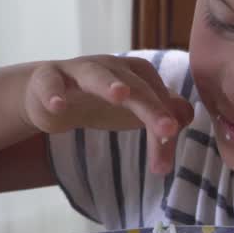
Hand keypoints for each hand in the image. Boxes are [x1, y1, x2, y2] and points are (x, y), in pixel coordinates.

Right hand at [23, 56, 194, 172]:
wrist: (50, 94)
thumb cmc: (100, 102)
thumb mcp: (134, 112)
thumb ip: (161, 115)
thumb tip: (185, 118)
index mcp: (136, 74)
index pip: (159, 101)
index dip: (164, 129)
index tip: (164, 165)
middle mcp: (111, 67)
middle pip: (137, 87)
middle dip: (152, 108)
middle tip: (169, 130)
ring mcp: (79, 70)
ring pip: (95, 74)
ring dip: (108, 82)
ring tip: (120, 94)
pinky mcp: (48, 77)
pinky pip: (50, 83)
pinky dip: (54, 93)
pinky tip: (58, 106)